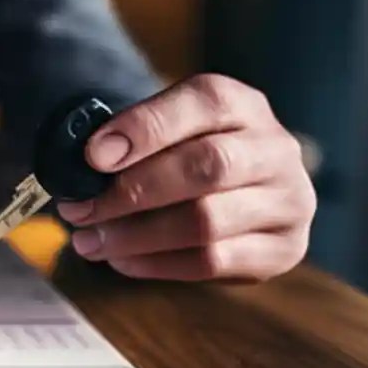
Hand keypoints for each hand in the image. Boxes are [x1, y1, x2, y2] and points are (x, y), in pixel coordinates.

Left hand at [56, 74, 316, 282]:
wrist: (243, 189)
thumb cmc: (187, 155)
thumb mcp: (167, 130)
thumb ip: (132, 139)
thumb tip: (87, 164)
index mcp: (243, 105)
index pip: (204, 102)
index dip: (146, 128)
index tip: (93, 156)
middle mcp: (276, 149)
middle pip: (207, 167)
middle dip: (132, 191)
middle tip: (80, 209)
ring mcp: (288, 201)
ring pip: (206, 222)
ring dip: (135, 235)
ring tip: (88, 241)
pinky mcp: (283, 249)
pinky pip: (213, 263)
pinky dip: (156, 264)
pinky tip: (121, 259)